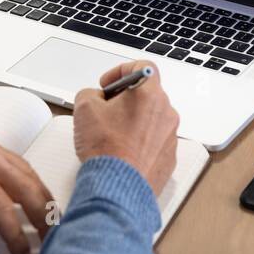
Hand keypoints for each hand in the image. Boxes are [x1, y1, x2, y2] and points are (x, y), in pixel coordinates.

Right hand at [72, 60, 178, 195]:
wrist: (117, 186)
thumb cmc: (106, 149)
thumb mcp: (84, 108)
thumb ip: (90, 93)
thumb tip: (95, 98)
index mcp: (149, 94)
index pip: (143, 66)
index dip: (121, 70)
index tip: (108, 84)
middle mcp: (166, 112)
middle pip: (147, 94)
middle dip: (125, 99)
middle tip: (105, 111)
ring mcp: (170, 136)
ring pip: (151, 119)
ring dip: (133, 121)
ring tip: (112, 135)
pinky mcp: (169, 157)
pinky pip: (154, 141)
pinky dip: (140, 142)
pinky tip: (122, 152)